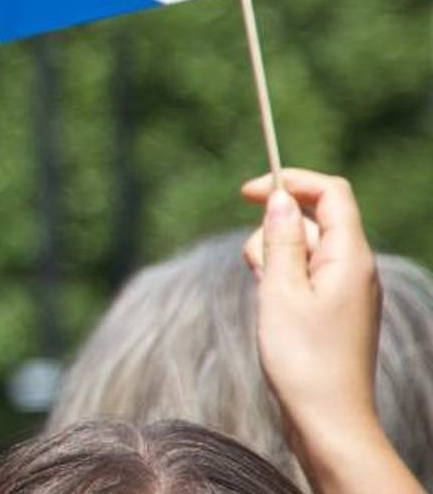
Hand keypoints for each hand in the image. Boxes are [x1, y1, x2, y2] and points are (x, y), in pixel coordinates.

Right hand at [241, 170, 420, 493]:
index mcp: (351, 257)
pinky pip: (306, 275)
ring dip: (275, 258)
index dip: (289, 182)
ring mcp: (348, 289)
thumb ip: (280, 238)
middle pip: (313, 218)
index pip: (330, 192)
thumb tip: (279, 198)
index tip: (246, 193)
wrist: (328, 420)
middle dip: (274, 230)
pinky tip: (274, 310)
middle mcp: (356, 268)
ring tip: (267, 297)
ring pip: (304, 248)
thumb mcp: (279, 290)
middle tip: (258, 269)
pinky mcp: (335, 309)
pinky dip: (282, 280)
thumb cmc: (303, 359)